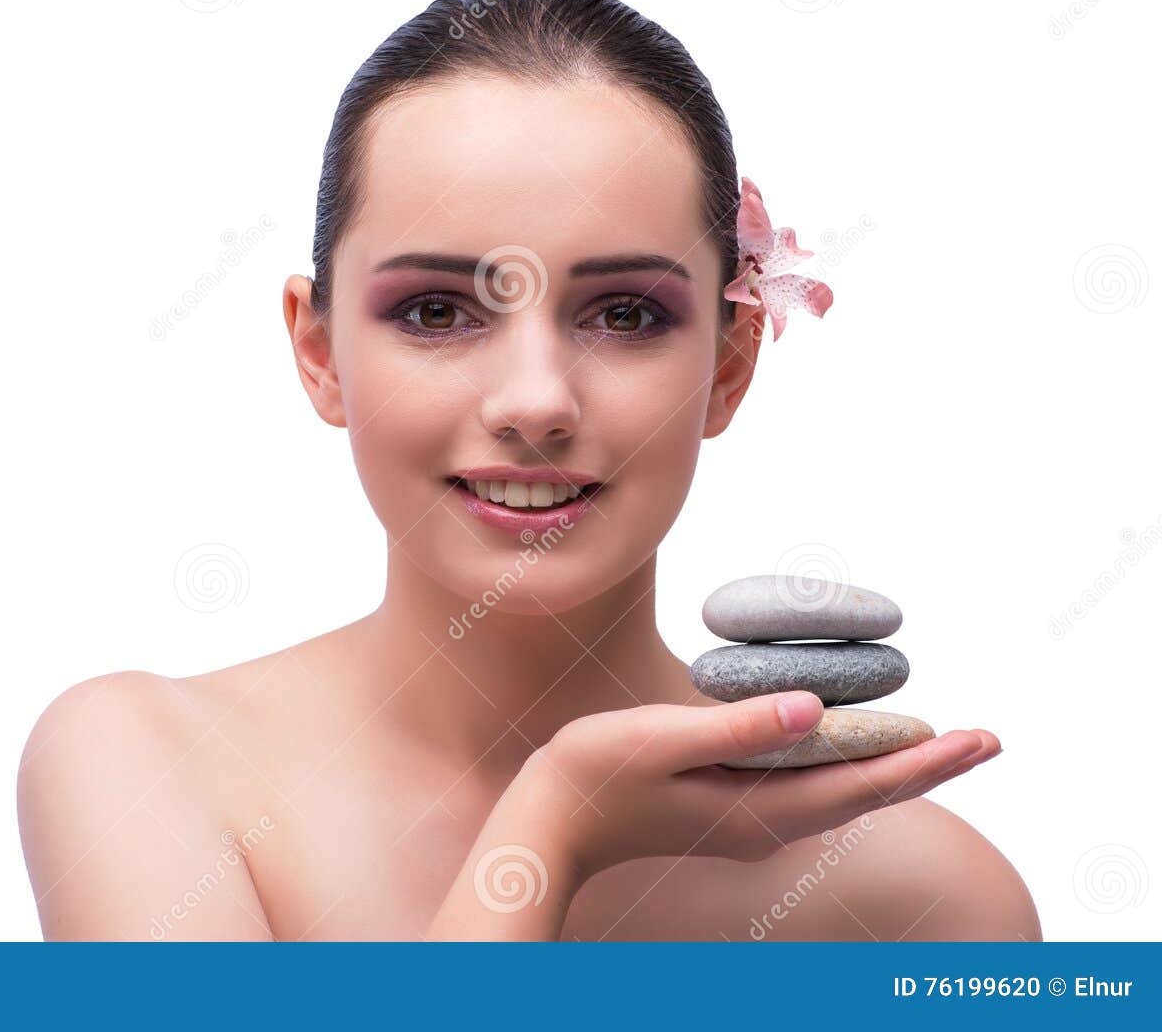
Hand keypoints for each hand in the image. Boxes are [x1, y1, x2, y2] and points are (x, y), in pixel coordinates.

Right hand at [525, 691, 998, 879]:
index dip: (924, 759)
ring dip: (892, 765)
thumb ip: (738, 726)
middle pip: (865, 794)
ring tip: (939, 740)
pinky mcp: (730, 807)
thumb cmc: (594, 775)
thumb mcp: (662, 740)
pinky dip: (847, 764)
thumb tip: (814, 710)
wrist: (548, 824)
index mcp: (757, 810)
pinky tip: (852, 743)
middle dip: (926, 764)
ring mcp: (748, 820)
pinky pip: (809, 787)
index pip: (862, 785)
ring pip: (841, 793)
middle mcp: (765, 824)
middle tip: (986, 737)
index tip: (979, 736)